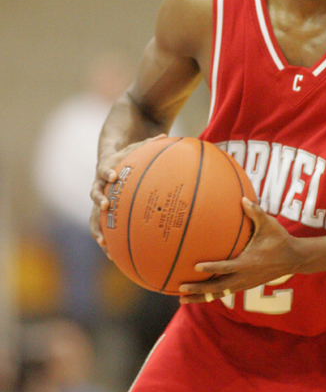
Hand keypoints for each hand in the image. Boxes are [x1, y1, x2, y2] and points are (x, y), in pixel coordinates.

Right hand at [90, 134, 166, 253]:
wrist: (111, 160)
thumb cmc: (128, 154)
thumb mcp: (137, 146)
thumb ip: (149, 144)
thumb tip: (166, 136)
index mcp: (107, 169)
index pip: (103, 169)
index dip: (106, 172)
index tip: (112, 177)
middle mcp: (100, 185)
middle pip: (95, 194)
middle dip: (99, 201)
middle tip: (106, 206)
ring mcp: (101, 200)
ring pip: (94, 216)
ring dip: (98, 229)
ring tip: (104, 244)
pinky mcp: (104, 212)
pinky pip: (104, 227)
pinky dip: (108, 240)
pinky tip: (115, 255)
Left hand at [179, 198, 302, 302]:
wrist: (294, 258)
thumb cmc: (280, 239)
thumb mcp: (269, 224)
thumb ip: (255, 212)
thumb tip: (242, 199)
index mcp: (248, 263)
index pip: (226, 267)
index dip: (211, 268)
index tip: (196, 267)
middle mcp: (244, 277)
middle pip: (218, 287)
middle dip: (199, 289)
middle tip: (181, 288)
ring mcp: (244, 283)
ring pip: (219, 293)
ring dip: (201, 296)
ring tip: (182, 299)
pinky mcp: (245, 285)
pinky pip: (225, 292)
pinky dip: (211, 294)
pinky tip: (197, 294)